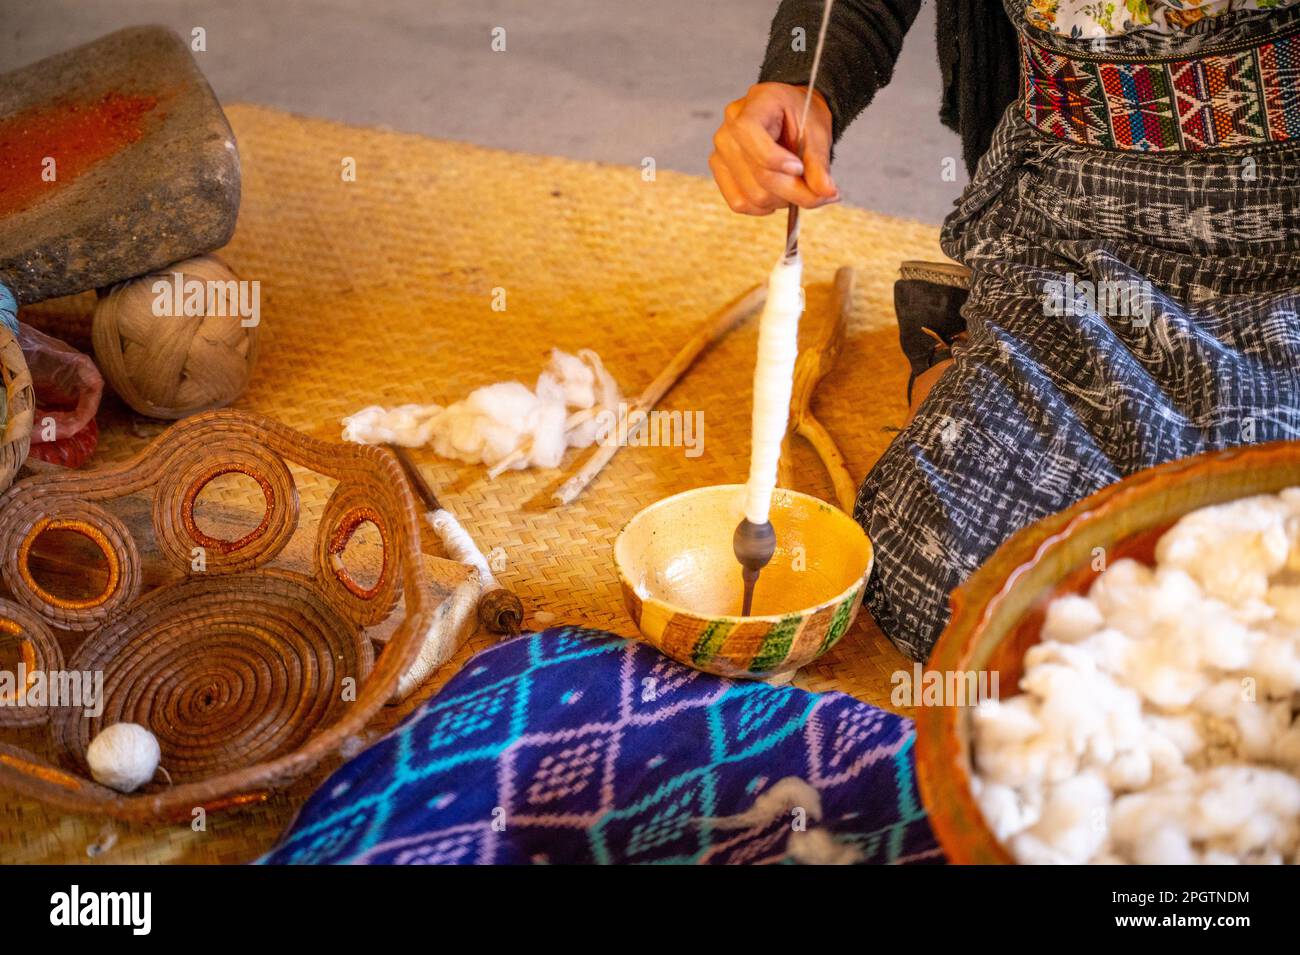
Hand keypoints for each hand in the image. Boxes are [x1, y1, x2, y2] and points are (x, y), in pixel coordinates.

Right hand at [709, 83, 838, 215]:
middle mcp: (729, 128)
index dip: (775, 158)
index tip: (800, 168)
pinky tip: (776, 193)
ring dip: (781, 200)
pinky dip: (763, 207)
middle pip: (759, 175)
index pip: (749, 132)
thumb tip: (827, 193)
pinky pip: (740, 203)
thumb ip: (820, 164)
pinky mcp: (720, 173)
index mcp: (754, 104)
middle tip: (815, 189)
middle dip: (792, 189)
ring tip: (794, 185)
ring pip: (752, 195)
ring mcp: (720, 153)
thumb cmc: (802, 118)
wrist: (790, 118)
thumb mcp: (817, 133)